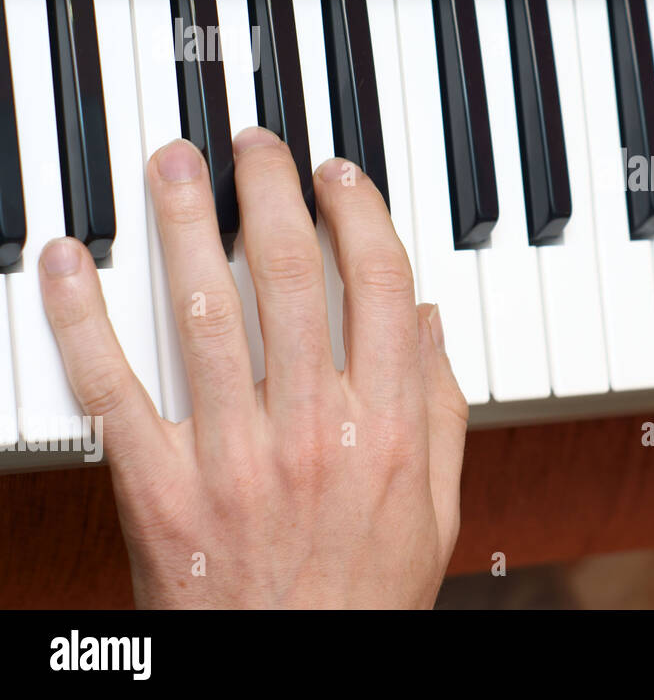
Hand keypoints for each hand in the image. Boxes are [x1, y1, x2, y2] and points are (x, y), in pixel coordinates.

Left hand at [38, 128, 466, 607]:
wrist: (296, 671)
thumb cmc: (365, 594)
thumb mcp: (438, 507)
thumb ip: (441, 409)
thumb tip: (431, 323)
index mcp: (385, 427)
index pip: (377, 286)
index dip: (358, 213)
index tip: (335, 176)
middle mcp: (311, 429)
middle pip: (287, 277)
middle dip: (269, 193)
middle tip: (252, 146)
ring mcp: (230, 456)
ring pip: (201, 314)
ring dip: (183, 226)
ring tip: (173, 165)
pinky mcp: (160, 487)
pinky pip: (114, 390)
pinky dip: (84, 319)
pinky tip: (72, 262)